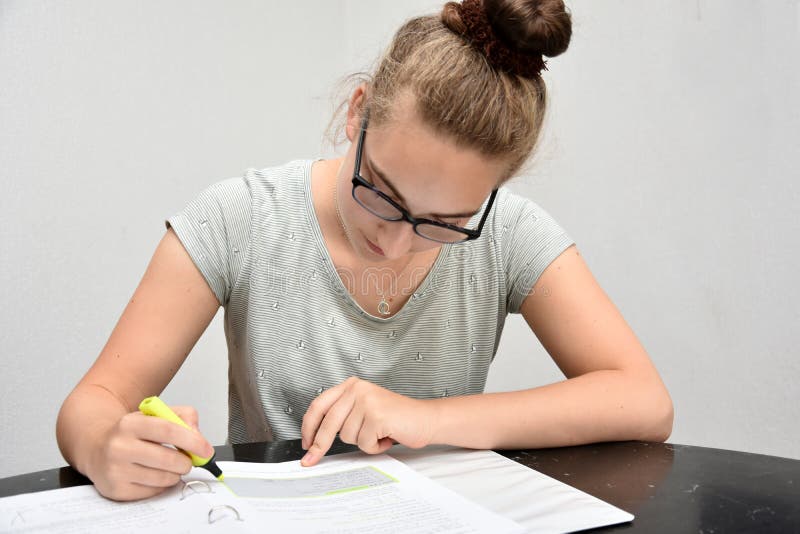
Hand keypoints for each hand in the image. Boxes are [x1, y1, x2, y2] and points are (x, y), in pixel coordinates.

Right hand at [87, 406, 213, 500]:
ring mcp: (115, 470)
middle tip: (188, 460)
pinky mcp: (115, 489)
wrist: (97, 446)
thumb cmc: (132, 432)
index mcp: (130, 423)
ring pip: (163, 478)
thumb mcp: (155, 414)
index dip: (192, 441)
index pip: (168, 431)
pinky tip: (154, 474)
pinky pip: (152, 491)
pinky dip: (161, 485)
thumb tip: (198, 436)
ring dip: (175, 474)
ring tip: (169, 466)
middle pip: (168, 459)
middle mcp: (119, 446)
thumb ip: (183, 416)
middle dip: (186, 462)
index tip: (206, 450)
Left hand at [300, 377, 437, 466]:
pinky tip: (386, 436)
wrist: (425, 419)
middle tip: (312, 460)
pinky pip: (364, 443)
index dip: (308, 427)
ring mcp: (367, 401)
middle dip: (319, 445)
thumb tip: (316, 438)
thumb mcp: (363, 410)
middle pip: (328, 423)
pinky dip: (375, 447)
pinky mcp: (376, 415)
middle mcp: (357, 389)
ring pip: (347, 436)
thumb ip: (343, 416)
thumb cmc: (395, 419)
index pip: (319, 405)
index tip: (305, 443)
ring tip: (378, 434)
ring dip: (363, 442)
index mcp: (351, 385)